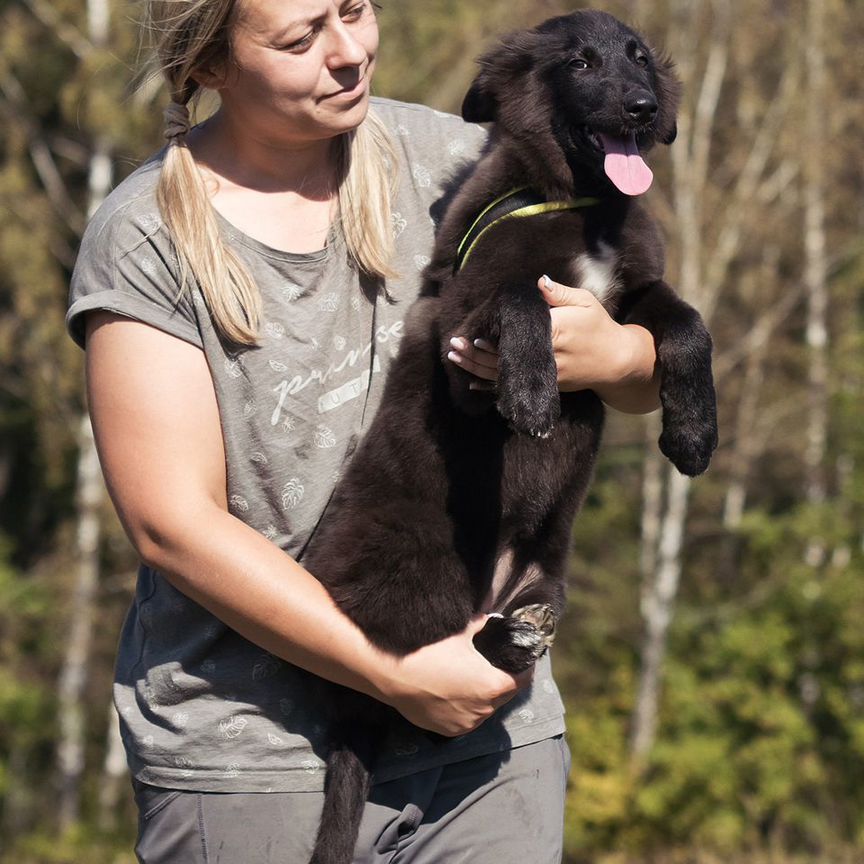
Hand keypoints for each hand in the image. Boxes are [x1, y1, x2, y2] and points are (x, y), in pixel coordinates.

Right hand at [374, 615, 532, 736]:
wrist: (392, 674)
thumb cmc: (430, 651)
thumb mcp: (460, 632)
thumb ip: (481, 624)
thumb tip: (489, 617)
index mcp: (491, 686)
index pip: (521, 681)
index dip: (525, 668)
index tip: (522, 658)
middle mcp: (483, 710)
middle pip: (505, 695)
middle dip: (504, 681)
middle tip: (497, 664)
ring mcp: (465, 724)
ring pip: (485, 709)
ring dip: (485, 696)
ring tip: (473, 678)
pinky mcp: (448, 731)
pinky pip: (467, 718)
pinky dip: (467, 707)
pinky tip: (457, 692)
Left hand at [446, 276, 659, 411]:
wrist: (616, 362)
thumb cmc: (599, 326)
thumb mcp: (585, 303)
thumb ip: (559, 294)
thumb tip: (539, 283)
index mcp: (556, 332)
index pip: (520, 336)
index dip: (496, 339)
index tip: (476, 335)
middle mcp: (549, 356)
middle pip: (506, 358)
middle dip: (477, 354)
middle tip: (454, 345)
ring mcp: (546, 375)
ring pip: (506, 375)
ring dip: (477, 368)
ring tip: (456, 358)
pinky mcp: (546, 386)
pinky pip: (514, 387)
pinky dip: (491, 386)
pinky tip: (472, 383)